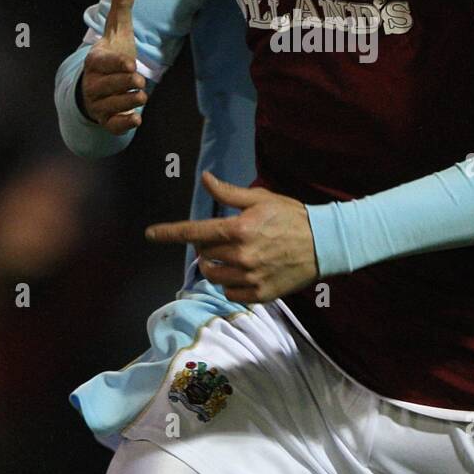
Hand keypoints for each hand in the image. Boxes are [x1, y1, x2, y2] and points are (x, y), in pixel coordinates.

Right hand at [81, 0, 147, 134]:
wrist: (100, 86)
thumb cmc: (112, 55)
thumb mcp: (118, 29)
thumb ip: (123, 1)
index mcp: (95, 60)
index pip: (104, 64)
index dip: (117, 66)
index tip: (130, 67)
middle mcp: (93, 83)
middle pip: (115, 86)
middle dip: (130, 85)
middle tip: (138, 82)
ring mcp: (98, 104)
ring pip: (118, 105)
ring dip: (133, 101)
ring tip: (138, 94)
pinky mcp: (106, 121)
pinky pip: (115, 125)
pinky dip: (126, 123)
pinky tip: (135, 119)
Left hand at [145, 171, 318, 303]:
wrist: (323, 244)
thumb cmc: (291, 217)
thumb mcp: (260, 199)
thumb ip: (228, 193)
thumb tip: (205, 179)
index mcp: (238, 230)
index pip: (194, 233)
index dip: (169, 233)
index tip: (150, 234)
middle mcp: (241, 256)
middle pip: (203, 254)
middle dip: (206, 245)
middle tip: (224, 238)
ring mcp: (250, 278)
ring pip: (213, 275)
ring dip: (215, 265)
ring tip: (231, 256)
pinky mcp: (259, 294)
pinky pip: (229, 292)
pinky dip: (230, 283)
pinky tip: (243, 272)